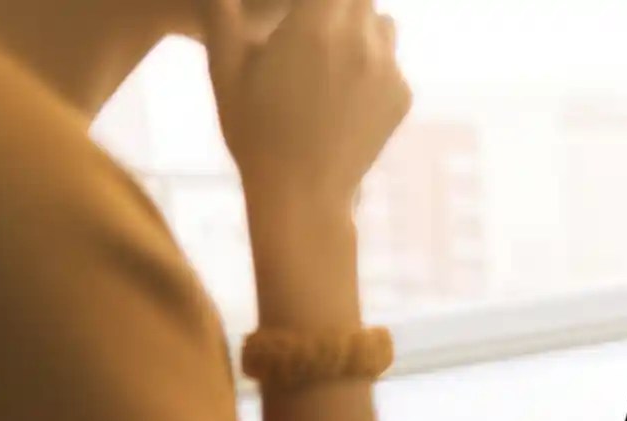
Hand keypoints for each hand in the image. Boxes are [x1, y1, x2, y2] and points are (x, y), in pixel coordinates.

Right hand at [203, 0, 410, 207]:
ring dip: (362, 28)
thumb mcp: (226, 71)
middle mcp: (360, 41)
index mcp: (315, 26)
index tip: (299, 10)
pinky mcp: (402, 97)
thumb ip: (223, 16)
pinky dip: (374, 66)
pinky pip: (392, 62)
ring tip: (332, 55)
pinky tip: (346, 94)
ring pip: (384, 23)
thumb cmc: (255, 133)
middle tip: (314, 25)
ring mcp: (388, 70)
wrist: (303, 195)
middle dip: (338, 4)